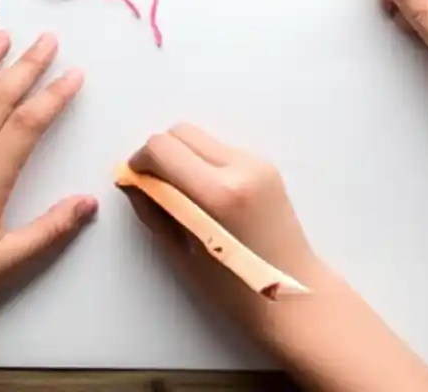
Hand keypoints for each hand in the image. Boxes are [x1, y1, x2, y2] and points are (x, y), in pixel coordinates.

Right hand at [123, 125, 427, 391]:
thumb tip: (132, 182)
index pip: (163, 148)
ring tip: (182, 195)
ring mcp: (257, 164)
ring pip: (202, 138)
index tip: (135, 179)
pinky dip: (204, 163)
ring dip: (183, 157)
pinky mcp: (266, 167)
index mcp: (218, 193)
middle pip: (181, 132)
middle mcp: (241, 168)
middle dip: (160, 153)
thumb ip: (154, 210)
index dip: (140, 160)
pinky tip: (205, 197)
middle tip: (154, 185)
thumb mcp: (183, 254)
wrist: (295, 294)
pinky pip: (221, 150)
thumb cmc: (238, 289)